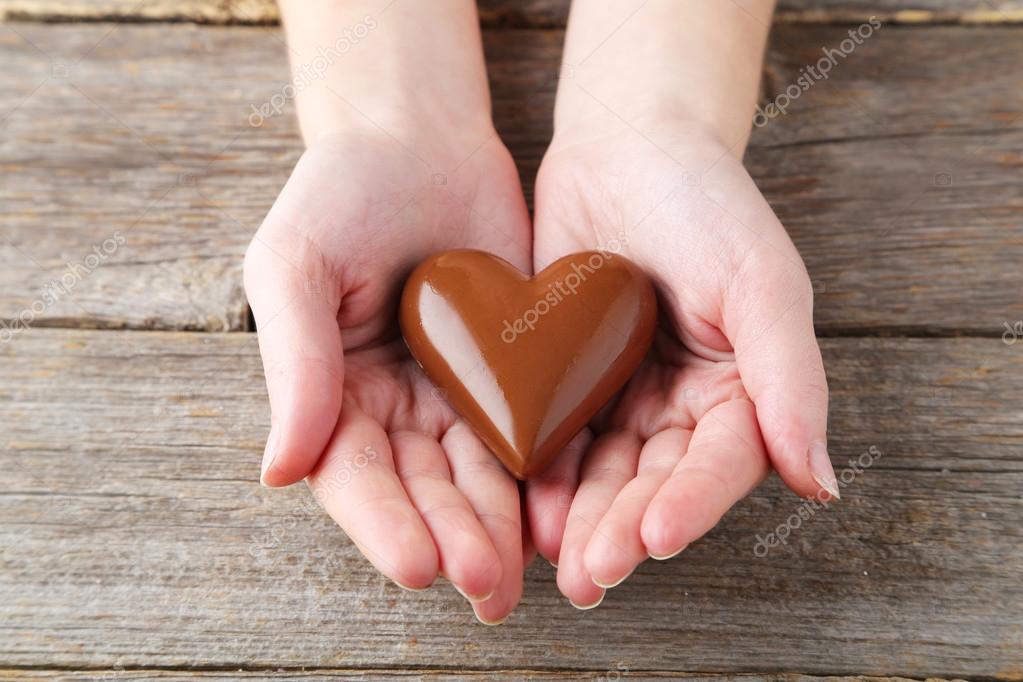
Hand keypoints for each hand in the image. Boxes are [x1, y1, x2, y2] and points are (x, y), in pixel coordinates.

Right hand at [244, 121, 531, 622]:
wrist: (419, 138)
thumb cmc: (341, 191)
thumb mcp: (297, 264)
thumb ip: (294, 364)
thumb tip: (278, 472)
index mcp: (332, 392)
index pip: (355, 474)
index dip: (383, 523)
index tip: (417, 564)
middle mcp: (393, 406)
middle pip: (422, 489)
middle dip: (452, 539)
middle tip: (486, 587)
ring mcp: (455, 393)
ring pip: (478, 475)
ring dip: (497, 528)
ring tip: (522, 575)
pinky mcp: (512, 371)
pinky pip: (527, 431)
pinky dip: (541, 476)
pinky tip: (560, 515)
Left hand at [525, 121, 833, 606]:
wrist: (622, 147)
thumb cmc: (704, 200)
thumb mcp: (760, 280)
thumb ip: (789, 379)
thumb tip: (821, 482)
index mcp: (740, 389)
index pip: (721, 462)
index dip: (691, 503)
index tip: (656, 539)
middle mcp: (681, 405)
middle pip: (655, 482)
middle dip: (624, 528)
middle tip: (592, 574)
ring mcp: (621, 397)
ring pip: (602, 474)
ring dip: (581, 520)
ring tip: (555, 562)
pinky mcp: (564, 383)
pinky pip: (552, 439)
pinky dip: (540, 476)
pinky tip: (524, 510)